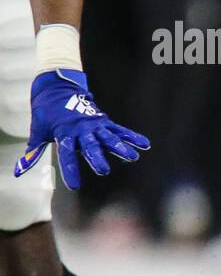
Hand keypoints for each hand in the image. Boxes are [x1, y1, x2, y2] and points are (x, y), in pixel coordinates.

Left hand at [14, 70, 150, 189]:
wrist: (57, 89)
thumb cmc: (46, 114)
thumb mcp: (37, 131)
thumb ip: (33, 152)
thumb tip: (19, 172)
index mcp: (64, 133)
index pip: (67, 154)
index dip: (70, 169)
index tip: (75, 186)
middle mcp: (81, 130)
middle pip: (90, 145)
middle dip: (97, 158)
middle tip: (103, 171)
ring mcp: (95, 124)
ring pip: (109, 137)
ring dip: (121, 147)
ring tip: (132, 157)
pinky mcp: (104, 121)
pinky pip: (120, 130)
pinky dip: (132, 137)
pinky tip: (145, 144)